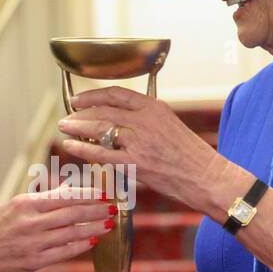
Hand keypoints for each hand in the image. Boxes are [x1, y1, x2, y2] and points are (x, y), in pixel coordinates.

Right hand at [0, 188, 115, 271]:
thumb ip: (43, 200)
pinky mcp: (34, 262)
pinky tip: (93, 241)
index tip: (105, 194)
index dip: (88, 195)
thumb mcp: (15, 206)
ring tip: (109, 224)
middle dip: (97, 211)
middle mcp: (30, 223)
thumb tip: (71, 191)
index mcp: (25, 204)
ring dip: (94, 228)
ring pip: (72, 233)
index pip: (65, 197)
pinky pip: (64, 252)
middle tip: (115, 208)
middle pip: (72, 214)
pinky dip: (80, 246)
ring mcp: (33, 244)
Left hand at [57, 86, 230, 212]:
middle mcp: (145, 120)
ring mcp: (140, 142)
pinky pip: (101, 154)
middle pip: (104, 111)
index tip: (79, 100)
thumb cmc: (191, 156)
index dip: (93, 95)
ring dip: (77, 128)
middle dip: (80, 113)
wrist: (207, 177)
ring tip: (64, 128)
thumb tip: (119, 123)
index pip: (117, 94)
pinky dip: (82, 149)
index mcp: (154, 107)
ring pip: (99, 130)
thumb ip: (146, 122)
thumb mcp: (170, 126)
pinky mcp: (136, 164)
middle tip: (67, 117)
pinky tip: (70, 146)